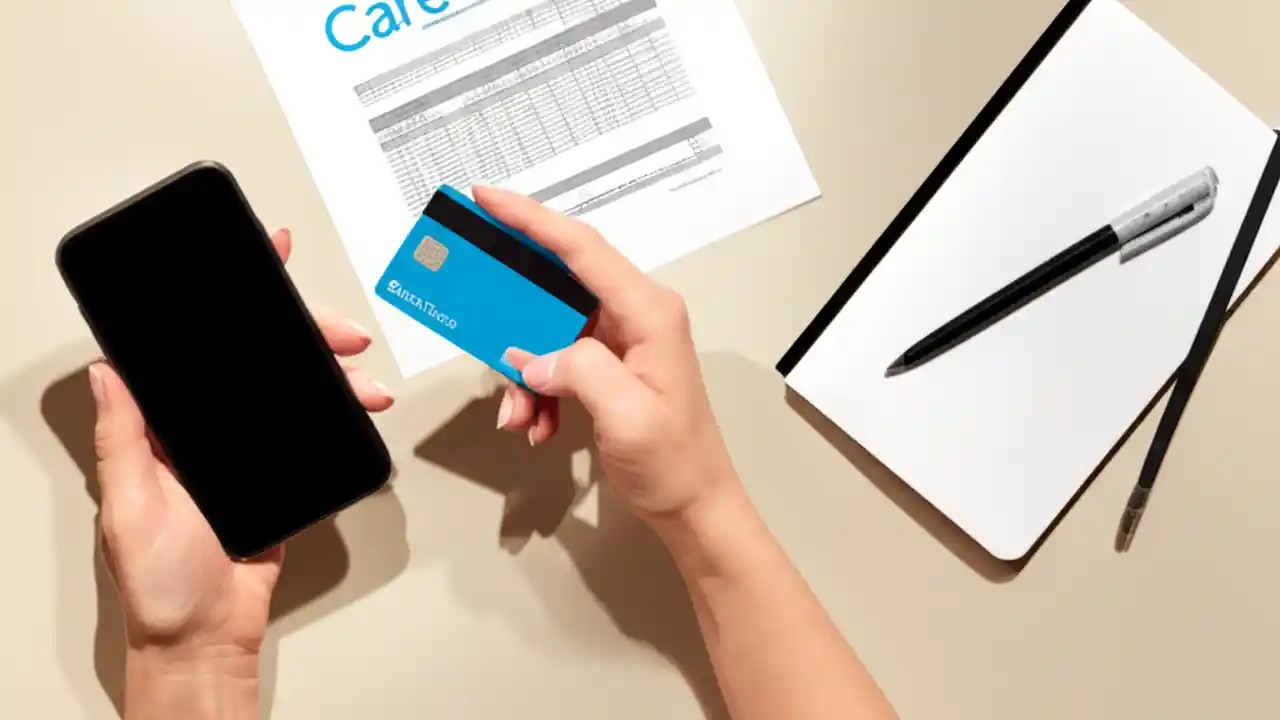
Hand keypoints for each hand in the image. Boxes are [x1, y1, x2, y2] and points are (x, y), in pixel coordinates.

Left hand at [89, 229, 392, 715]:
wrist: (209, 637)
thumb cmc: (159, 582)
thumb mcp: (130, 505)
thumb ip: (124, 438)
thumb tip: (108, 372)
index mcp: (168, 428)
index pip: (200, 351)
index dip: (230, 304)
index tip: (263, 262)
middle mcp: (211, 432)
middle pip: (263, 362)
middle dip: (308, 335)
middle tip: (341, 331)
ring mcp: (251, 453)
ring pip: (299, 392)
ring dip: (336, 377)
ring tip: (365, 378)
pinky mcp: (285, 478)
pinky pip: (316, 434)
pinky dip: (343, 416)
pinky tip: (360, 405)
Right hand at [475, 187, 737, 523]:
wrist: (695, 504)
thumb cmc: (674, 461)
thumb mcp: (627, 415)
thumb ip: (578, 371)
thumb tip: (534, 357)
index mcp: (648, 312)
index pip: (581, 248)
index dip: (530, 218)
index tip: (485, 199)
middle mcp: (636, 313)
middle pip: (557, 282)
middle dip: (512, 306)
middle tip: (469, 302)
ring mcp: (622, 338)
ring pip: (548, 329)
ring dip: (523, 370)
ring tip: (518, 414)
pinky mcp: (608, 364)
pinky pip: (555, 360)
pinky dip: (536, 390)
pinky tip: (536, 424)